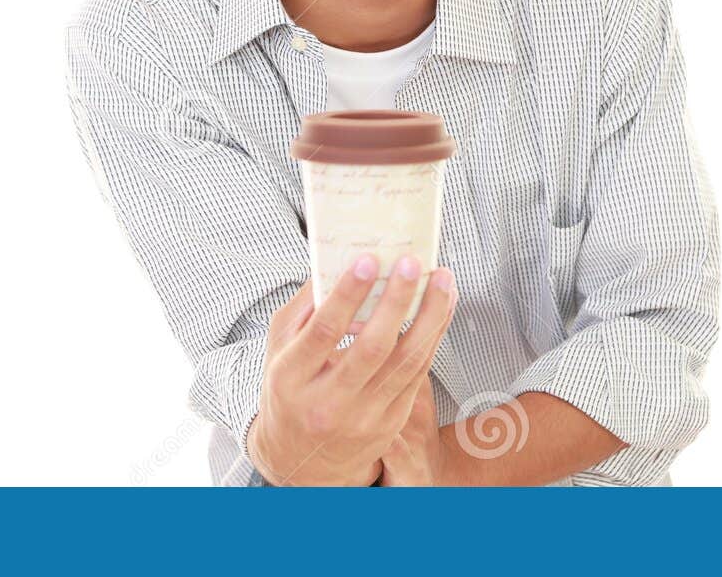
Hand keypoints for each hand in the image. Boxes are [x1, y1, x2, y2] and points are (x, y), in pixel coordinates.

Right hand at [247, 255, 457, 485]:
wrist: (303, 462)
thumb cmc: (289, 391)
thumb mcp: (278, 350)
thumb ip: (304, 308)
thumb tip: (336, 262)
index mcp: (292, 378)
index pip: (324, 332)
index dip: (348, 294)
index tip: (368, 260)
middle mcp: (329, 402)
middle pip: (372, 348)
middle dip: (397, 301)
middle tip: (412, 264)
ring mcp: (363, 417)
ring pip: (406, 362)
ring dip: (431, 317)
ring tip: (443, 280)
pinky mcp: (391, 423)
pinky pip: (418, 374)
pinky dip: (434, 337)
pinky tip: (442, 309)